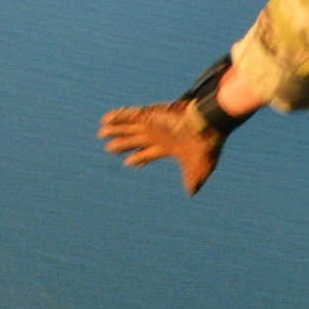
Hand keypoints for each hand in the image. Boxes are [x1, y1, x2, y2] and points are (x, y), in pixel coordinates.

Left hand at [99, 101, 223, 195]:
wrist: (207, 125)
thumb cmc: (207, 144)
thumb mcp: (200, 167)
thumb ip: (193, 178)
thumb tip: (191, 193)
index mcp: (169, 146)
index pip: (150, 154)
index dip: (139, 158)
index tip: (129, 163)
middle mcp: (159, 135)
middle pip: (135, 141)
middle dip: (122, 145)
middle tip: (109, 149)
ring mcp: (153, 124)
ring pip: (129, 128)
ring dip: (115, 130)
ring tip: (101, 133)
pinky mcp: (150, 115)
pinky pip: (130, 115)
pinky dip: (117, 117)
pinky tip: (105, 119)